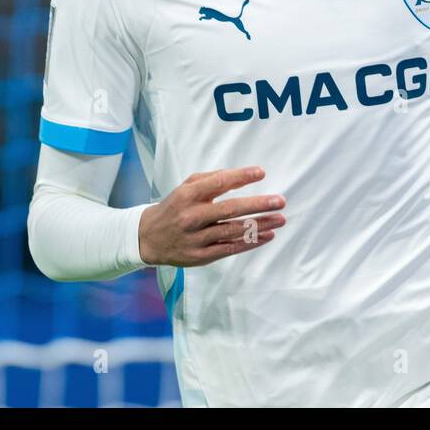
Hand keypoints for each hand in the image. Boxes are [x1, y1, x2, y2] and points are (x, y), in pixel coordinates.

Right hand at [138, 166, 285, 266]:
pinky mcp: (201, 256)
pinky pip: (230, 248)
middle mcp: (192, 216)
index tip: (261, 172)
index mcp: (188, 195)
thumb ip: (210, 179)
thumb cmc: (174, 207)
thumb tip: (237, 175)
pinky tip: (267, 236)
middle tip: (280, 201)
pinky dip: (250, 242)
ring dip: (260, 225)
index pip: (218, 183)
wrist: (149, 238)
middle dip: (258, 205)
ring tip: (280, 219)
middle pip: (230, 209)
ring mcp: (197, 238)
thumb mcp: (185, 187)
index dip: (241, 177)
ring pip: (233, 230)